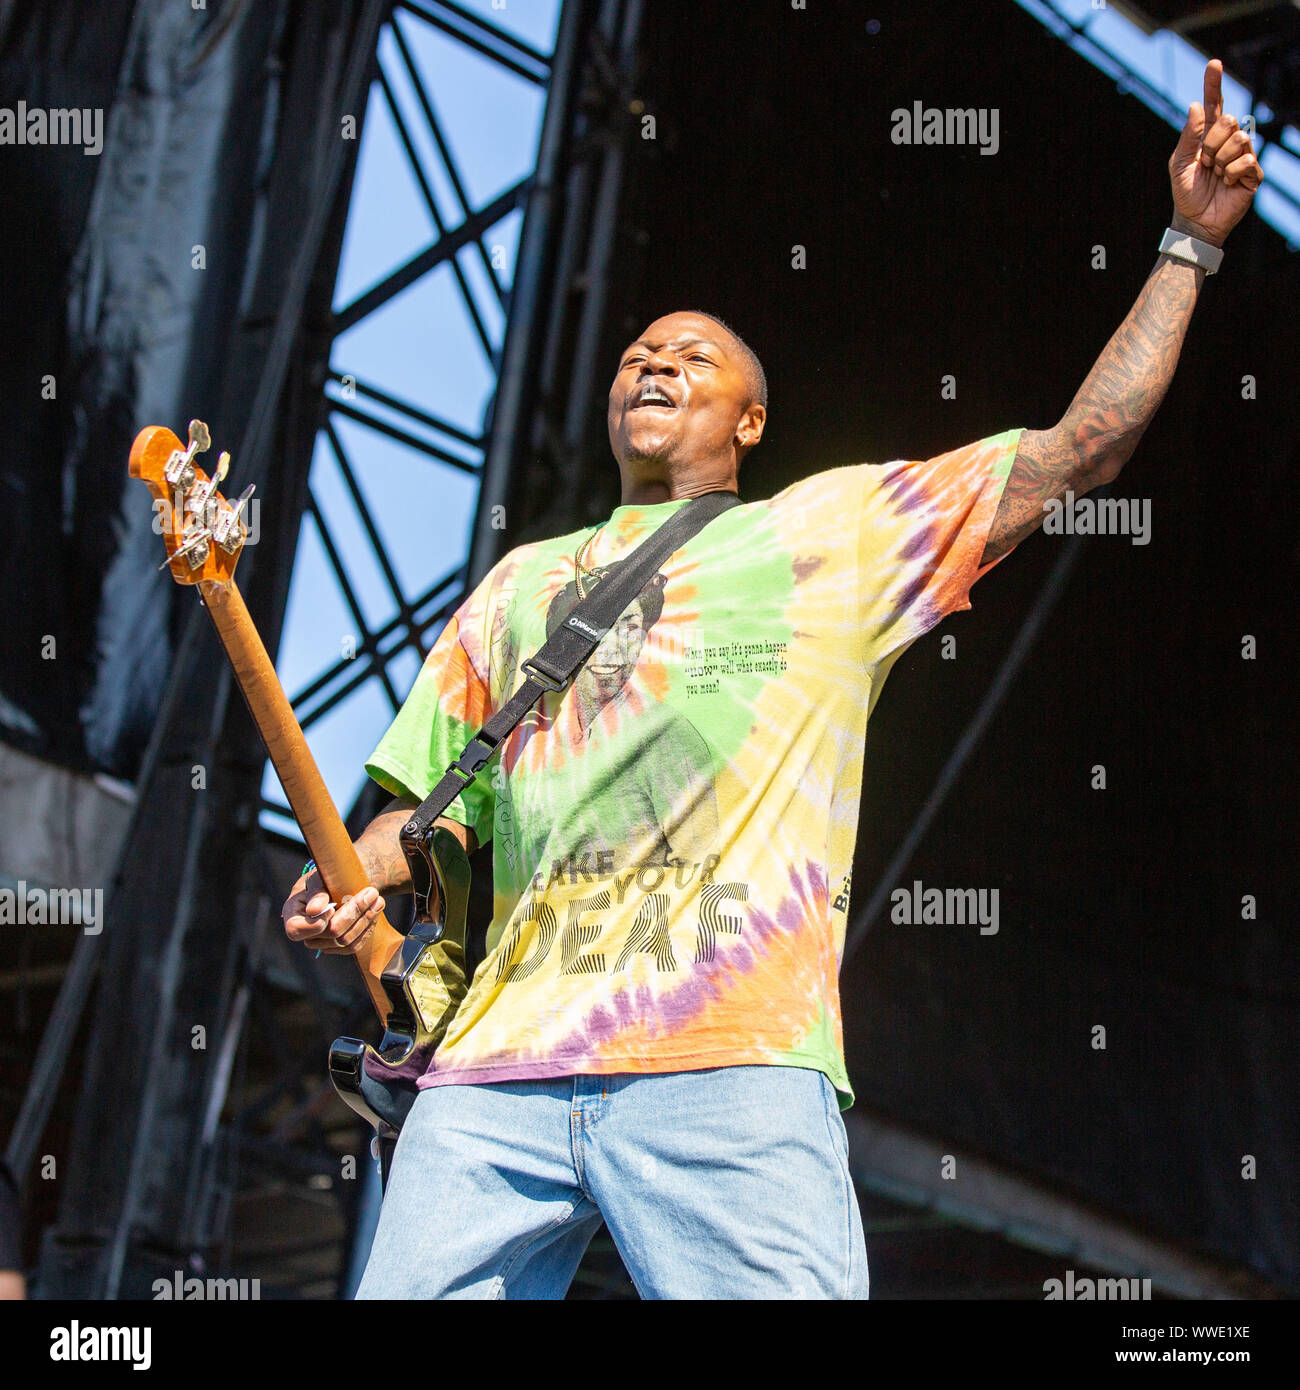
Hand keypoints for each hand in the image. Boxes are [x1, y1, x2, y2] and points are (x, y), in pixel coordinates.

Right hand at [281, 867, 384, 955]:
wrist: (343, 880)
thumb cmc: (327, 875)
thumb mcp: (319, 877)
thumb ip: (317, 891)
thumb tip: (314, 910)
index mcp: (292, 914)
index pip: (296, 930)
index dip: (317, 923)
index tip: (334, 905)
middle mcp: (305, 933)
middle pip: (331, 933)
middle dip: (354, 912)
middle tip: (372, 892)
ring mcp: (322, 943)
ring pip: (346, 941)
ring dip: (366, 919)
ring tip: (378, 898)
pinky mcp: (338, 947)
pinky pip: (354, 945)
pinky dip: (368, 928)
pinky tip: (375, 910)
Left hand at [1168, 58, 1261, 246]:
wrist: (1195, 220)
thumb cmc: (1186, 192)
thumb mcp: (1179, 163)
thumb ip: (1189, 135)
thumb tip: (1197, 105)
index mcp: (1208, 135)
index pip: (1214, 104)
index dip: (1214, 84)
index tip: (1214, 63)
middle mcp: (1227, 140)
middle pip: (1229, 120)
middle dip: (1212, 144)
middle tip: (1205, 163)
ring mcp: (1242, 153)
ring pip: (1240, 138)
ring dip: (1222, 160)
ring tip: (1216, 174)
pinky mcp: (1252, 171)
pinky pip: (1247, 160)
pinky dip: (1232, 173)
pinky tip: (1226, 183)